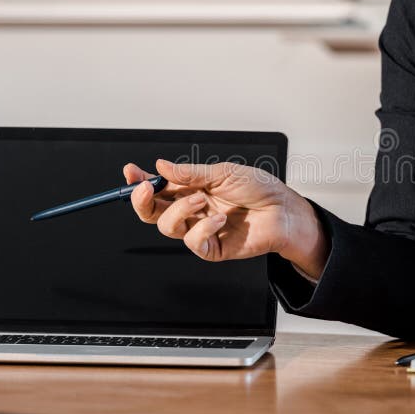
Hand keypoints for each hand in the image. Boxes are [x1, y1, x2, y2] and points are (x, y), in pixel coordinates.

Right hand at [123, 159, 328, 278]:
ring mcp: (201, 229)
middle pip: (154, 212)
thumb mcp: (224, 172)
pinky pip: (193, 242)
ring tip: (202, 199)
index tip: (130, 172)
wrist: (284, 211)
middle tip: (146, 189)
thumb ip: (191, 173)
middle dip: (143, 201)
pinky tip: (219, 219)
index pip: (158, 187)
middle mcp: (193, 209)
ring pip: (168, 227)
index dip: (141, 181)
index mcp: (192, 188)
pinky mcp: (212, 247)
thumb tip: (161, 167)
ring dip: (180, 210)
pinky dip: (202, 228)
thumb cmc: (260, 189)